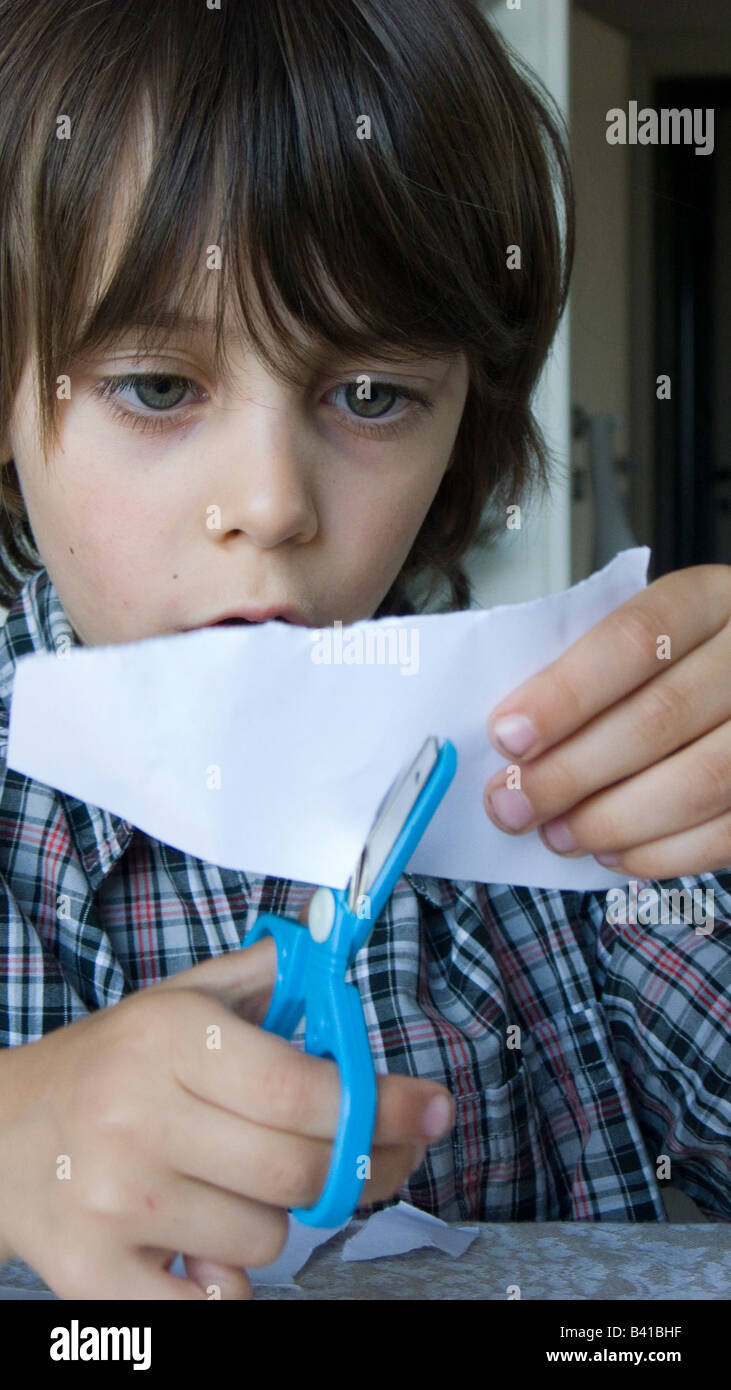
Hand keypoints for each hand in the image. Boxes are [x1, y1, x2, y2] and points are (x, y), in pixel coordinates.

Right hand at [0, 937, 454, 1299]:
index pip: (303, 1090)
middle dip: (354, 1167)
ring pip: (266, 1237)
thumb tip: (337, 962)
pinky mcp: (94, 1275)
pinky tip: (205, 1247)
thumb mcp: (176, 999)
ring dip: (276, 1217)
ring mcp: (114, 1203)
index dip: (383, 1106)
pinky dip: (228, 1285)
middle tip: (368, 1157)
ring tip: (236, 1184)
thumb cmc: (104, 1066)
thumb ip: (262, 977)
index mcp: (167, 1039)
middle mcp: (138, 1117)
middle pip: (298, 1171)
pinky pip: (212, 1306)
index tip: (430, 1112)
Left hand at [483, 564, 730, 878]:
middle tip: (511, 804)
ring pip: (699, 781)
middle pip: (660, 716)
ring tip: (556, 834)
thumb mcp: (635, 639)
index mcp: (708, 599)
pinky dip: (661, 852)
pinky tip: (612, 852)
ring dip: (612, 821)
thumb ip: (583, 672)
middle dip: (570, 771)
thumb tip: (513, 738)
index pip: (634, 638)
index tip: (508, 736)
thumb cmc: (670, 664)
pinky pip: (728, 832)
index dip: (566, 693)